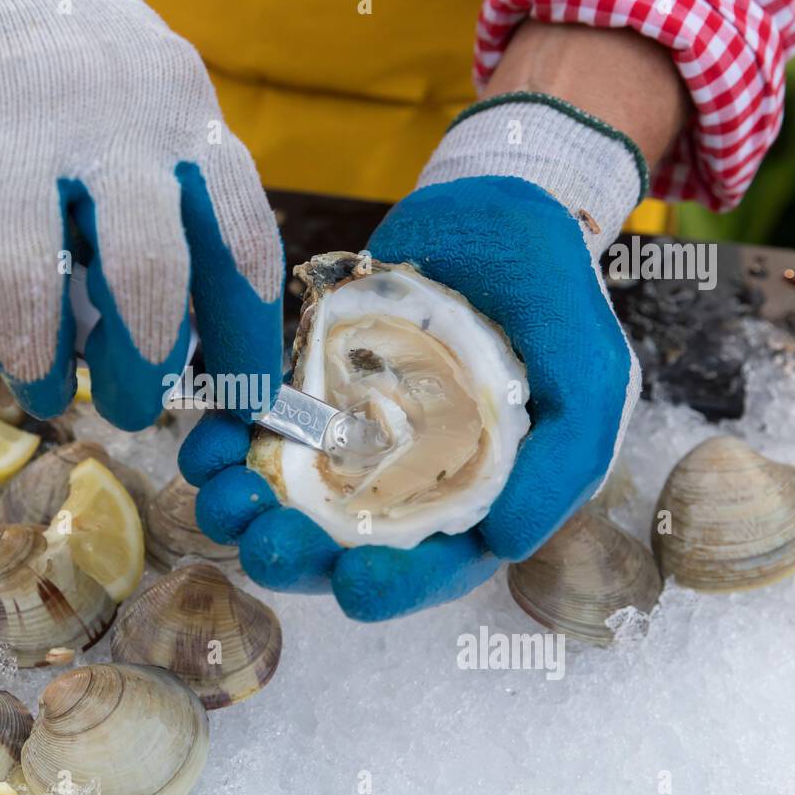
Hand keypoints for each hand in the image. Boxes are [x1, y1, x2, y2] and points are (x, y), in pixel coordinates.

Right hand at [0, 0, 282, 428]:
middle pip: (144, 274)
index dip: (247, 340)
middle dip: (141, 369)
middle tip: (131, 407)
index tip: (240, 399)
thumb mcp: (164, 104)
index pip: (241, 247)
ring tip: (41, 390)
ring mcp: (11, 130)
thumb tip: (196, 336)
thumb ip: (186, 199)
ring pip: (27, 280)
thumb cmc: (86, 62)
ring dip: (38, 363)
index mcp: (185, 120)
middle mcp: (109, 123)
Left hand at [181, 98, 643, 620]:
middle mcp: (403, 480)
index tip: (353, 585)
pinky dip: (226, 442)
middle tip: (264, 545)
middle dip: (298, 555)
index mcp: (471, 498)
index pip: (430, 566)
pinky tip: (207, 445)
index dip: (393, 589)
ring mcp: (350, 434)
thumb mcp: (587, 381)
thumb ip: (563, 465)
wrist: (500, 206)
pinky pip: (258, 426)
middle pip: (342, 542)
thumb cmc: (555, 302)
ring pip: (287, 492)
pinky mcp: (306, 386)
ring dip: (246, 508)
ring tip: (220, 497)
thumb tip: (506, 542)